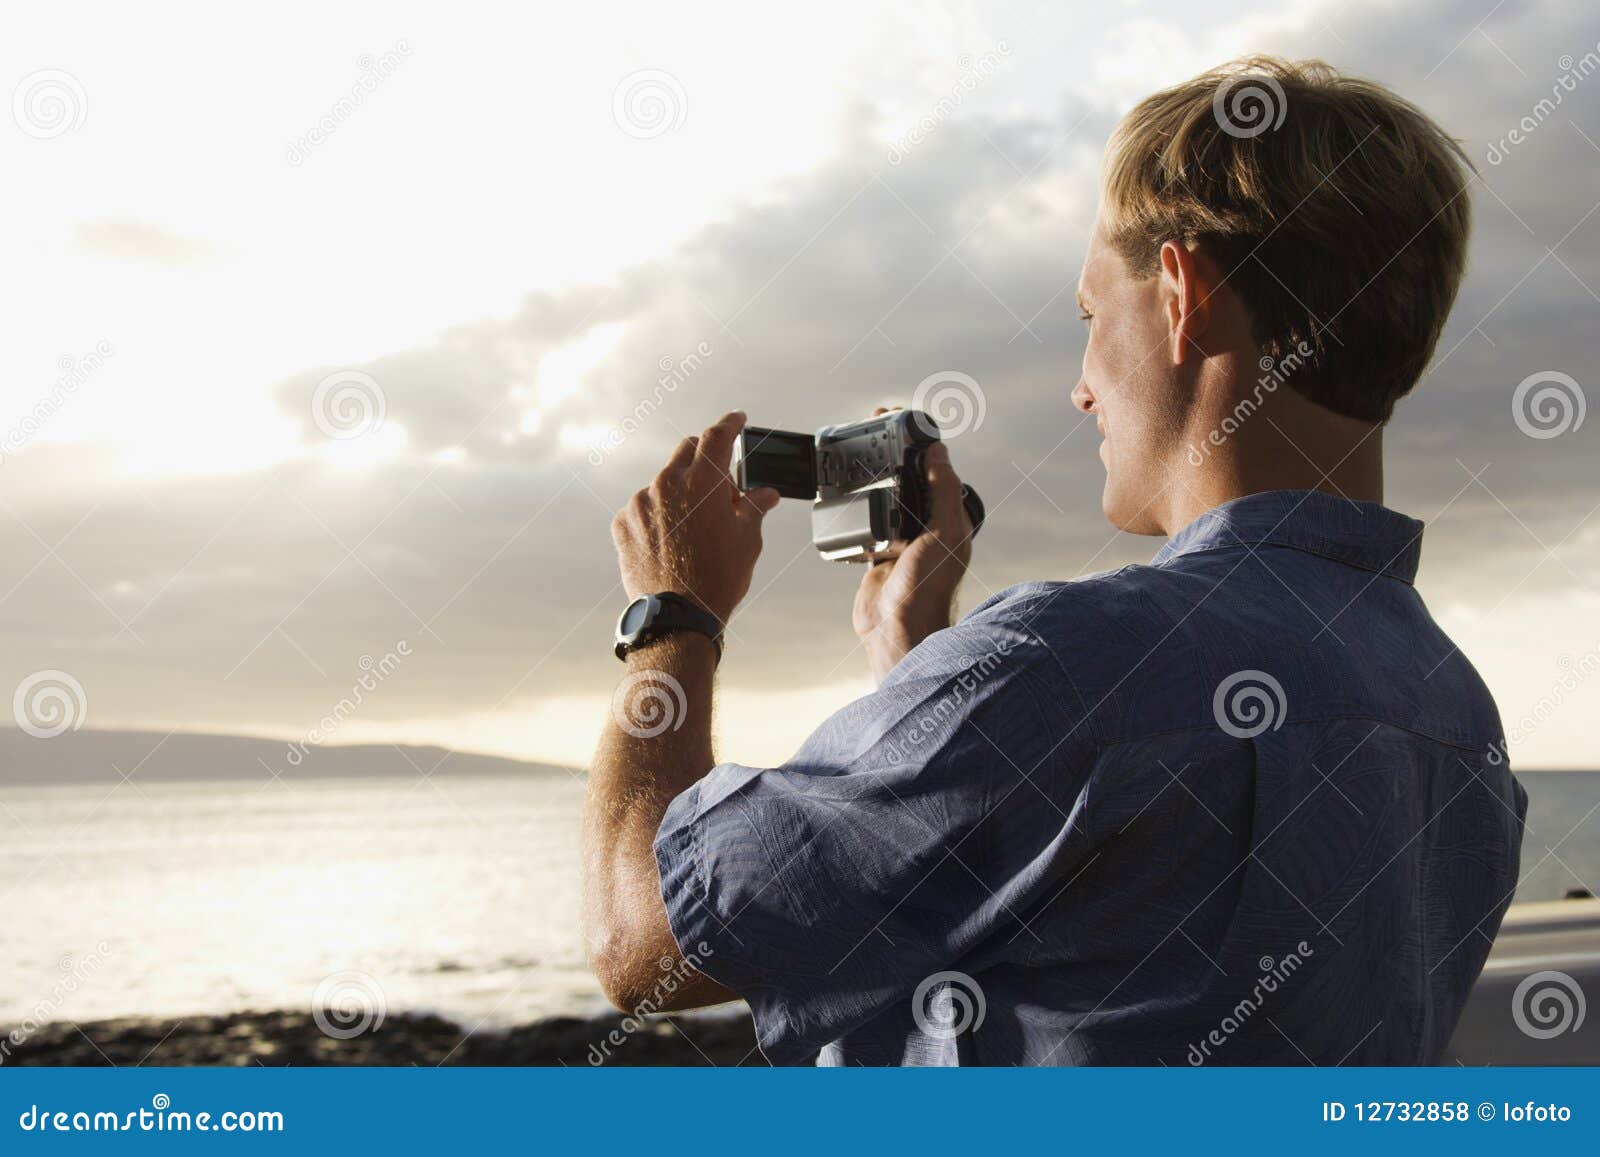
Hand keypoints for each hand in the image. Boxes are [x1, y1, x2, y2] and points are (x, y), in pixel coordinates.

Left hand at [611, 411, 780, 625]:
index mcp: (703, 482)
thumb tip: (765, 494)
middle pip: (688, 451)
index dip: (731, 423)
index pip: (718, 436)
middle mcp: (667, 484)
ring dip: (681, 492)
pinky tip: (672, 540)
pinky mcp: (622, 523)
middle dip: (706, 458)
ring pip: (664, 482)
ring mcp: (640, 503)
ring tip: (695, 528)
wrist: (677, 617)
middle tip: (721, 485)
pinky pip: (643, 507)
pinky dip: (658, 514)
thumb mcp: (748, 541)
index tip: (737, 420)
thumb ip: (754, 507)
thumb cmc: (717, 580)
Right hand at [852, 406, 973, 682]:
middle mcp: (926, 526)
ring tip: (853, 450)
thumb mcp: (944, 533)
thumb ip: (943, 490)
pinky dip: (853, 506)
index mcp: (948, 518)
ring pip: (884, 496)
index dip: (920, 442)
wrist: (897, 632)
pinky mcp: (875, 554)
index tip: (901, 419)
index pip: (936, 469)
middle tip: (870, 425)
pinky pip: (863, 522)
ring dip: (870, 474)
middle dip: (891, 451)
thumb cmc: (928, 588)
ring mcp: (900, 540)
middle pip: (907, 477)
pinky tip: (841, 491)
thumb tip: (939, 449)